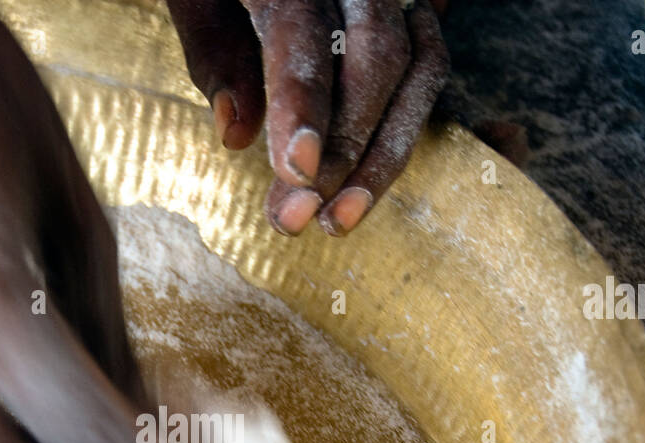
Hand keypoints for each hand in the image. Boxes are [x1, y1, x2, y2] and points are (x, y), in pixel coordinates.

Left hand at [166, 0, 448, 236]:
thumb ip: (216, 56)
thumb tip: (236, 136)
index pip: (304, 33)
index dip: (303, 106)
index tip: (296, 171)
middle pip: (374, 59)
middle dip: (341, 151)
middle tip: (298, 218)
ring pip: (416, 69)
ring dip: (380, 156)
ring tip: (336, 219)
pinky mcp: (414, 7)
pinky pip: (428, 65)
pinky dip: (402, 126)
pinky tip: (363, 179)